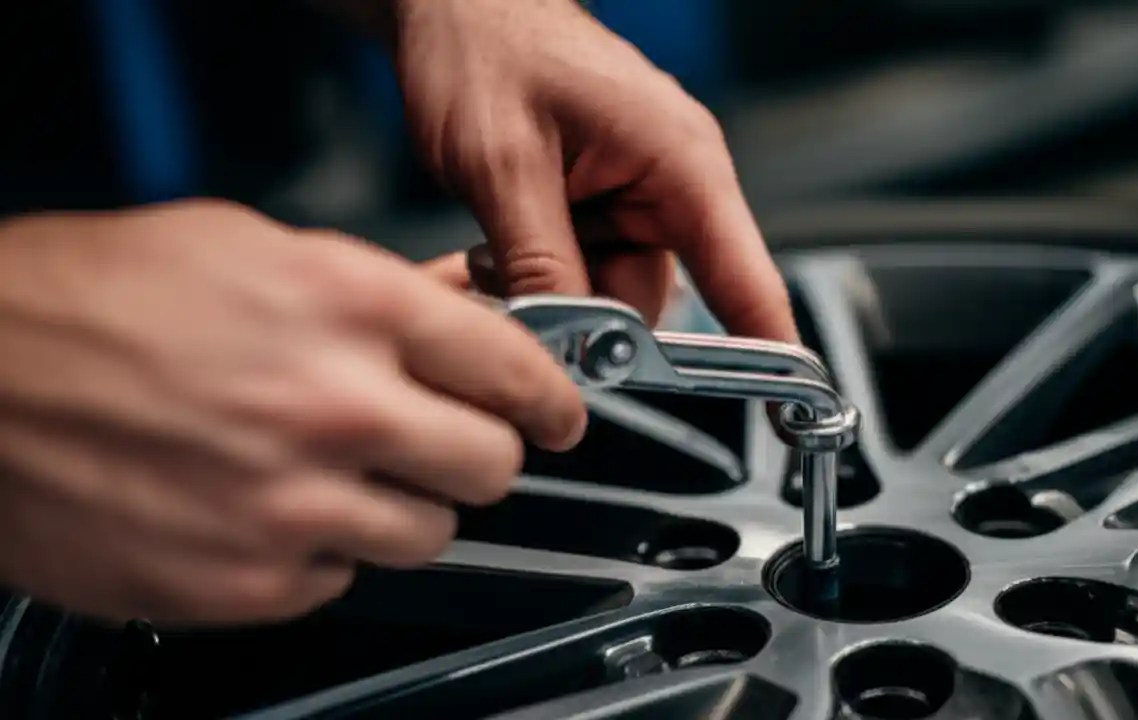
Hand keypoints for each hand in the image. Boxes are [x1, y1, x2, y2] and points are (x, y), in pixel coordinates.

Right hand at [0, 200, 584, 623]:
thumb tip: (468, 312)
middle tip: (450, 442)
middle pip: (493, 465)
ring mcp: (295, 506)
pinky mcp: (251, 582)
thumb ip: (382, 290)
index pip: (513, 364)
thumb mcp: (255, 249)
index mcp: (348, 307)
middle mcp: (334, 408)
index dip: (552, 394)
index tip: (559, 413)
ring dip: (407, 507)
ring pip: (432, 535)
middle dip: (483, 453)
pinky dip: (325, 549)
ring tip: (338, 471)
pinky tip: (270, 506)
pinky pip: (343, 578)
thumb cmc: (95, 297)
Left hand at [394, 0, 797, 339]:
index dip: (766, 344)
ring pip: (613, 292)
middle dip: (589, 309)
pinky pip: (588, 267)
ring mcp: (639, 192)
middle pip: (657, 300)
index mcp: (678, 161)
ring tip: (506, 231)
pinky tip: (513, 227)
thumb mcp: (503, 165)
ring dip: (556, 285)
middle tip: (523, 277)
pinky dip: (547, 267)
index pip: (743, 273)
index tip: (788, 402)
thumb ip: (542, 263)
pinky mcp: (606, 201)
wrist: (456, 9)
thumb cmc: (488, 49)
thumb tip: (567, 346)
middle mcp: (672, 181)